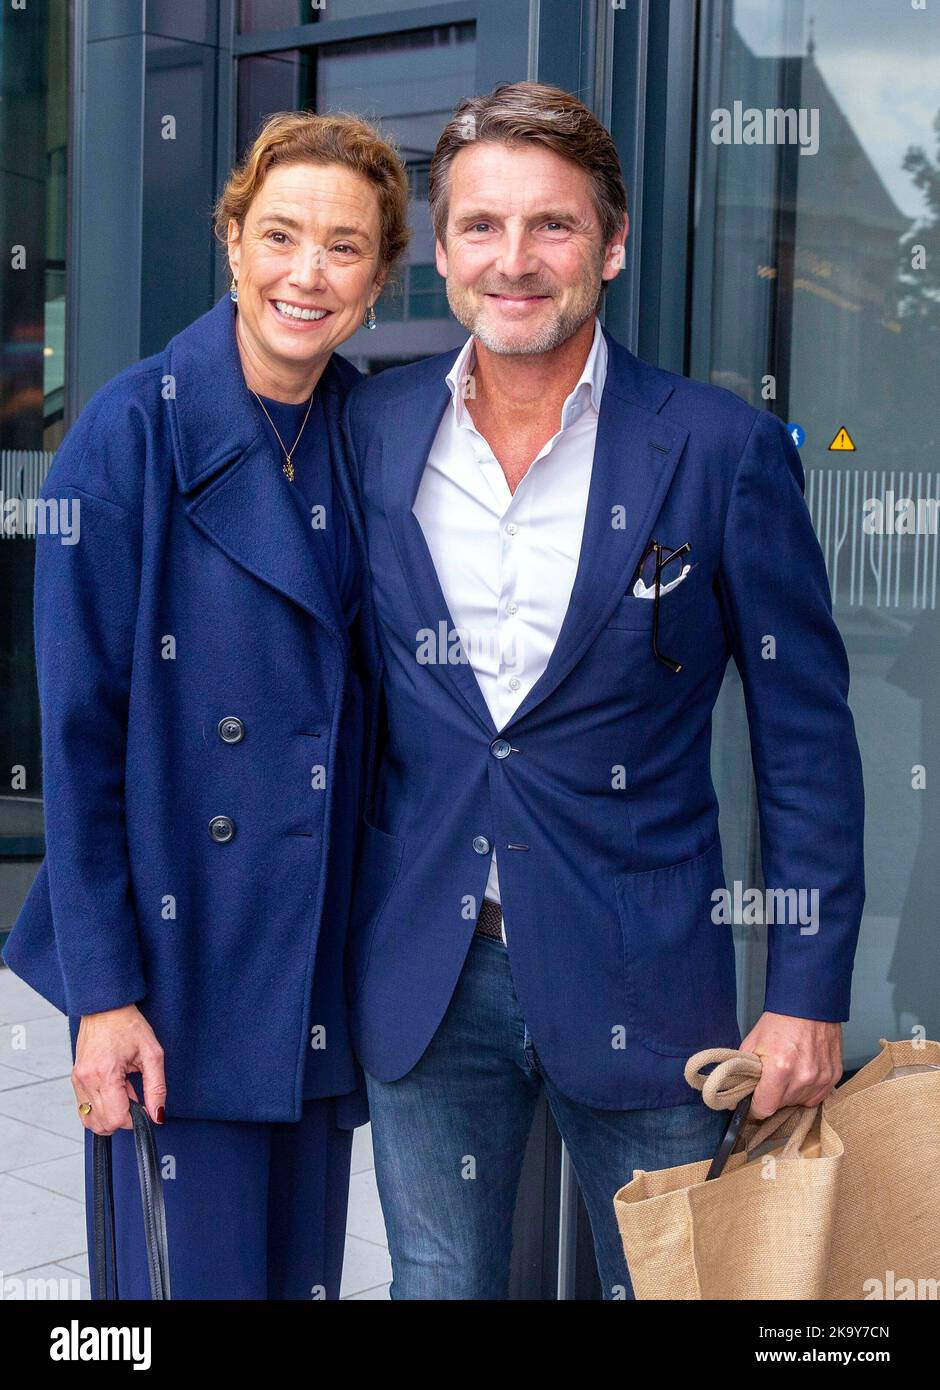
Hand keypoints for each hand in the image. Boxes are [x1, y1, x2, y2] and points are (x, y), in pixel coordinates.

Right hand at [72, 1004, 165, 1134]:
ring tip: (124, 1092)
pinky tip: (113, 1090)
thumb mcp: (152, 1054)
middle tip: (135, 1096)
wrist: (105, 1008)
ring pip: (91, 1120)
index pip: (116, 1118)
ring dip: (110, 1114)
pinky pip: (85, 1109)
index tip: (145, 1107)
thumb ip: (156, 1088)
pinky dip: (100, 1107)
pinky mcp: (74, 1080)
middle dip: (123, 1117)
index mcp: (105, 1073)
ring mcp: (77, 1081)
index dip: (135, 1119)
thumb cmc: (128, 1026)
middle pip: (103, 1124)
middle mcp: (86, 1080)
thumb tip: (157, 1115)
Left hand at [738, 1012, 841, 1120]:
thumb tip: (736, 1094)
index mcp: (779, 1069)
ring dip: (790, 1094)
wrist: (809, 1005)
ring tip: (787, 1071)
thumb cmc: (779, 1022)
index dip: (754, 1108)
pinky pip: (816, 1096)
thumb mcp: (751, 1044)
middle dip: (772, 1096)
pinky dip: (807, 1090)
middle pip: (782, 1106)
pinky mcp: (834, 1076)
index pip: (764, 1108)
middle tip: (770, 1079)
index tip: (751, 1104)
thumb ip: (743, 1072)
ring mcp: (821, 1078)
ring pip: (799, 1102)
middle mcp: (803, 1077)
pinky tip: (801, 1072)